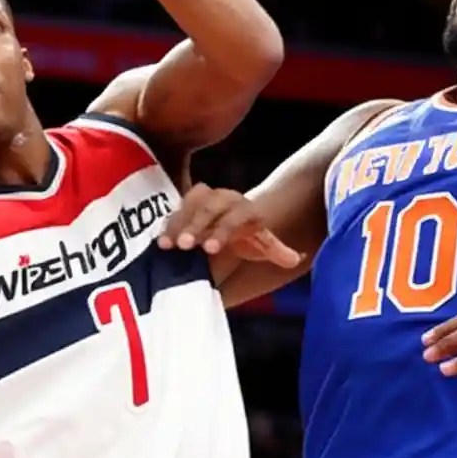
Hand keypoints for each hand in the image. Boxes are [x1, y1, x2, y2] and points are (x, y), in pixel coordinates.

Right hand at [157, 183, 301, 267]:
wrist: (231, 216)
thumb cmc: (247, 234)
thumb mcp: (263, 243)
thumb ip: (277, 250)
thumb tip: (296, 258)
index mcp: (244, 209)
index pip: (235, 217)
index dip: (222, 231)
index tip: (210, 249)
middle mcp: (223, 199)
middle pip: (209, 207)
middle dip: (196, 225)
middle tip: (186, 246)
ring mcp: (203, 199)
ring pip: (188, 205)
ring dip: (177, 224)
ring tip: (167, 246)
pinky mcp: (184, 204)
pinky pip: (174, 210)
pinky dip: (167, 226)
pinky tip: (159, 242)